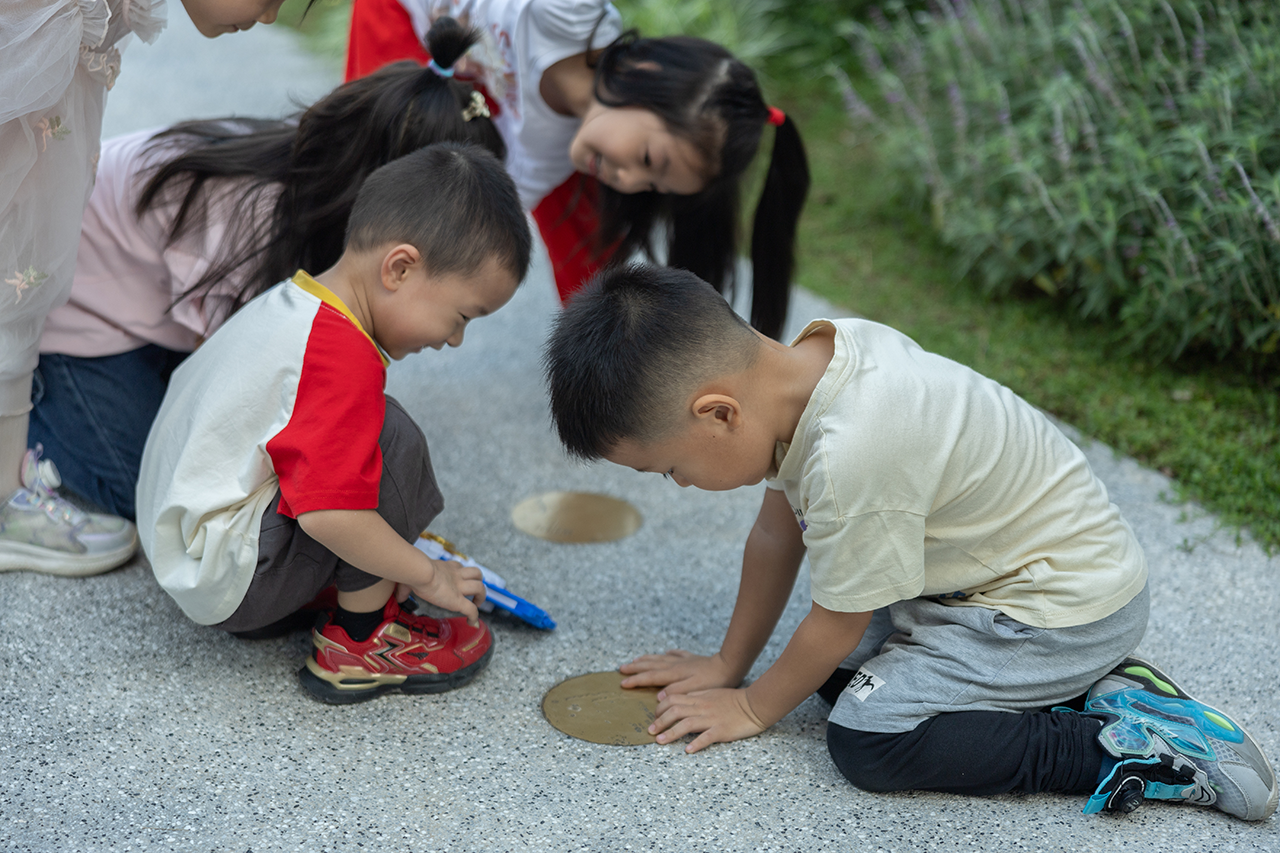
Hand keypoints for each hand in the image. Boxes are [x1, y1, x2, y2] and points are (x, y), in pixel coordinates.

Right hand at [408, 560, 484, 625]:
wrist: (420, 573)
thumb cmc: (413, 573)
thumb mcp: (408, 579)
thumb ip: (404, 589)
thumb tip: (398, 597)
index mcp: (446, 568)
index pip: (459, 567)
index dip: (463, 574)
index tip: (462, 581)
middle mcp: (456, 575)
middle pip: (477, 573)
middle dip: (479, 582)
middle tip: (474, 594)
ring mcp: (459, 588)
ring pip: (480, 588)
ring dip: (481, 597)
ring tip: (476, 605)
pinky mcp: (458, 600)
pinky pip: (471, 610)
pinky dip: (474, 617)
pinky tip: (473, 623)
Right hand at [619, 649, 739, 694]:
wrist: (729, 666)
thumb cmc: (713, 681)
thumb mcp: (694, 690)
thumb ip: (676, 692)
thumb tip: (658, 696)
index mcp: (674, 675)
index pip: (649, 678)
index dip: (635, 681)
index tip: (622, 683)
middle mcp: (675, 665)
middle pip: (650, 666)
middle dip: (635, 668)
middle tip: (621, 669)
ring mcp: (683, 660)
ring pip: (659, 659)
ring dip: (646, 659)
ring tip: (635, 660)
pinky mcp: (692, 658)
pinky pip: (676, 654)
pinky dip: (668, 654)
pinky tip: (666, 653)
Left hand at [649, 687, 767, 753]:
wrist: (755, 704)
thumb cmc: (734, 699)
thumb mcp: (712, 692)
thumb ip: (695, 696)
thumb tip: (678, 699)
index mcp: (700, 698)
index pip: (674, 699)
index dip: (661, 708)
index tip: (655, 717)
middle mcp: (703, 707)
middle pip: (675, 711)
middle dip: (660, 722)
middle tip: (650, 731)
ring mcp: (712, 719)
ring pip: (687, 723)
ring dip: (671, 733)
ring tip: (660, 741)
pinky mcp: (722, 730)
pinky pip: (707, 736)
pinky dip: (696, 743)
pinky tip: (688, 750)